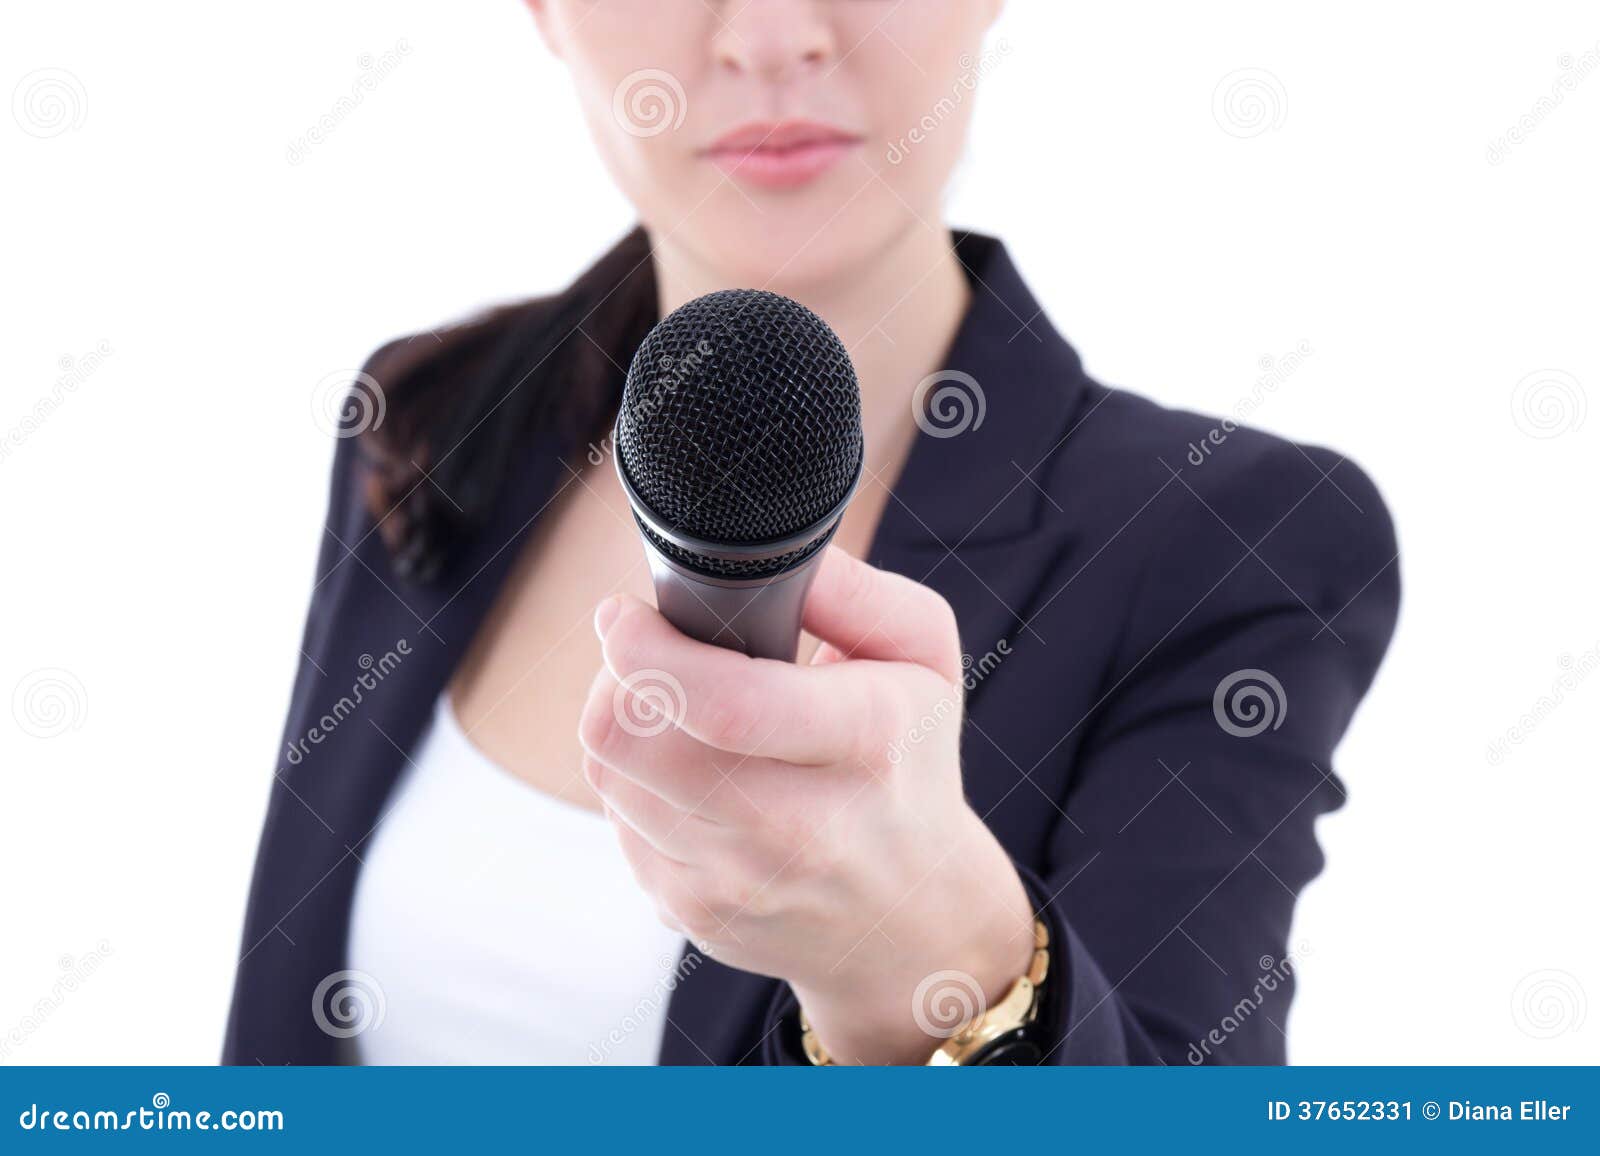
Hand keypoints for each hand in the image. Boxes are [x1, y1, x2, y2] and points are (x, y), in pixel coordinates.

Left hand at [578, 547, 1034, 1063]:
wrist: (914, 916)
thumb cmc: (906, 761)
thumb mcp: (921, 653)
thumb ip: (849, 590)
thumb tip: (758, 564)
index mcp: (865, 741)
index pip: (726, 705)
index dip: (646, 649)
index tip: (622, 615)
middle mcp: (803, 827)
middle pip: (632, 738)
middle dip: (620, 675)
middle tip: (650, 653)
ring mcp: (742, 881)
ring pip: (611, 775)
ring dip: (624, 724)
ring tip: (673, 710)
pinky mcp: (695, 914)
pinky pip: (617, 822)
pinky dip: (636, 784)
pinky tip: (688, 773)